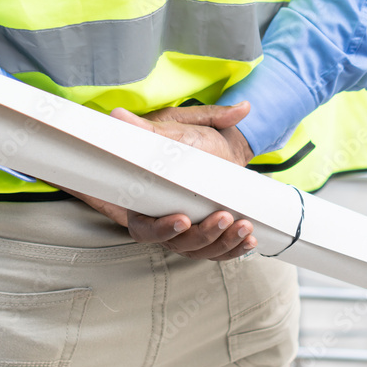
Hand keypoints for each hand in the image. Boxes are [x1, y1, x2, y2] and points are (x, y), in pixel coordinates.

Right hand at [63, 102, 257, 260]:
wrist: (221, 145)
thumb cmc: (191, 139)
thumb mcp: (171, 131)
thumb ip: (150, 129)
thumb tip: (117, 116)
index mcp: (146, 203)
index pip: (145, 229)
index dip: (161, 230)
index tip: (182, 220)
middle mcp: (165, 223)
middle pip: (179, 244)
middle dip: (204, 235)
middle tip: (224, 217)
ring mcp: (188, 234)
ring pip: (202, 250)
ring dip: (224, 243)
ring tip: (243, 226)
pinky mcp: (210, 236)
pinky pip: (220, 251)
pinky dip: (236, 248)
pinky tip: (249, 240)